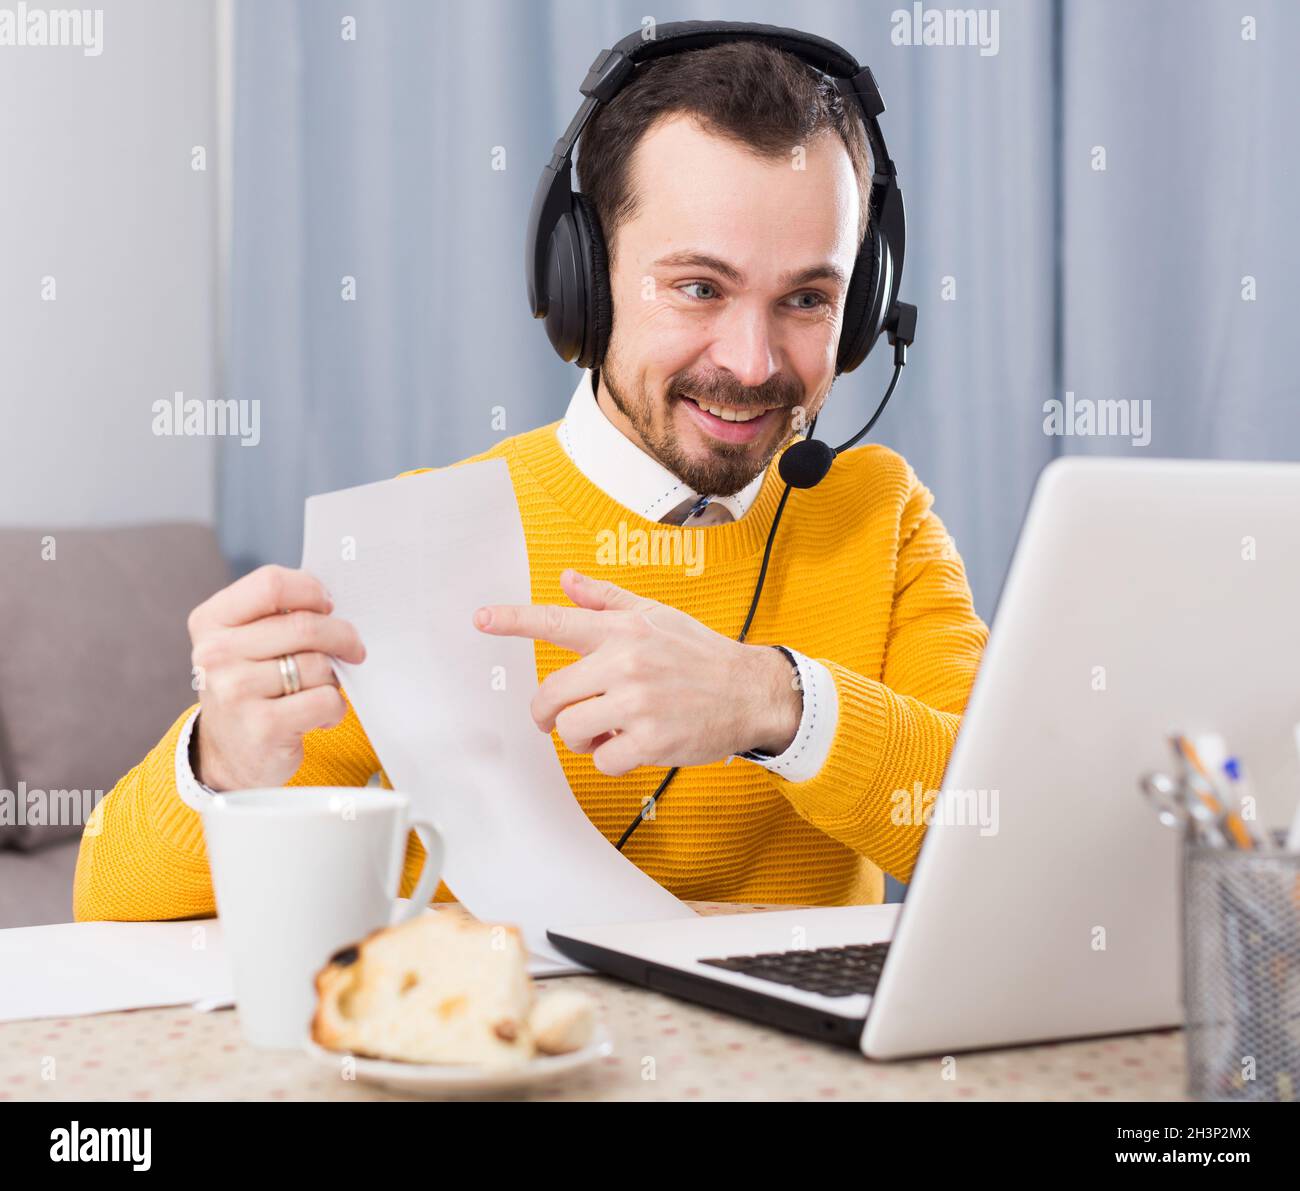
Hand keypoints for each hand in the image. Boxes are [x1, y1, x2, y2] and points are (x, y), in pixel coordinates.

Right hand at [187, 565, 365, 790]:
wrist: (230, 755)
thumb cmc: (249, 687)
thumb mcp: (244, 644)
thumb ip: (277, 616)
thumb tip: (331, 600)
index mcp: (211, 622)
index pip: (271, 584)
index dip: (310, 590)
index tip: (327, 606)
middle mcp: (216, 654)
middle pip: (305, 625)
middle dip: (342, 636)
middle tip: (353, 648)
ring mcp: (236, 691)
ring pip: (319, 664)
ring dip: (333, 678)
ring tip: (319, 689)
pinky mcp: (263, 727)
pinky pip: (326, 700)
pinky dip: (335, 708)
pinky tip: (320, 715)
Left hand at [472, 569, 800, 776]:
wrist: (750, 691)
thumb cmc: (700, 654)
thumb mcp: (656, 615)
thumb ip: (606, 600)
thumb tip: (567, 581)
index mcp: (622, 630)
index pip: (558, 621)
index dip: (513, 620)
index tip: (481, 618)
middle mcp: (626, 663)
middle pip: (551, 695)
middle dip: (547, 713)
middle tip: (558, 718)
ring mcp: (637, 704)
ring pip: (572, 730)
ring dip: (581, 738)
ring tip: (606, 730)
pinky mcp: (651, 741)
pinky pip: (602, 760)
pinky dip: (610, 759)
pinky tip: (630, 745)